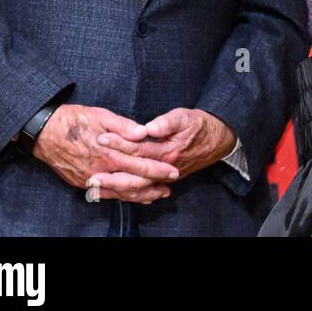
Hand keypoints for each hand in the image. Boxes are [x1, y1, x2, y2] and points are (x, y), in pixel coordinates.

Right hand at [32, 104, 178, 204]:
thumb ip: (123, 126)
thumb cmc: (73, 120)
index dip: (158, 169)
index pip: (139, 165)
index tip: (173, 171)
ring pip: (119, 192)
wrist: (43, 132)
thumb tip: (144, 133)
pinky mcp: (81, 183)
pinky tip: (131, 196)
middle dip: (152, 186)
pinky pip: (104, 194)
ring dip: (139, 195)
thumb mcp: (100, 115)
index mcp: (108, 153)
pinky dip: (120, 196)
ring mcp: (89, 179)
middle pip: (131, 183)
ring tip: (156, 195)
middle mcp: (99, 170)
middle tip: (170, 187)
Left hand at [93, 107, 235, 185]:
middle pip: (134, 176)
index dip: (119, 143)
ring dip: (116, 189)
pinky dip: (128, 194)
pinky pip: (144, 190)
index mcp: (167, 151)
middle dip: (111, 176)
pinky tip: (114, 194)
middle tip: (90, 174)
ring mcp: (165, 176)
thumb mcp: (186, 116)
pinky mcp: (165, 179)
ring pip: (137, 188)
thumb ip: (167, 122)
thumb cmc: (201, 126)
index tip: (101, 138)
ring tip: (96, 189)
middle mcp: (165, 168)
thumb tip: (149, 127)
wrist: (220, 140)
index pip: (138, 149)